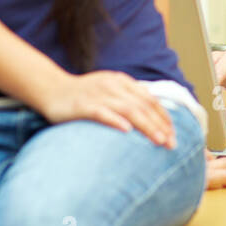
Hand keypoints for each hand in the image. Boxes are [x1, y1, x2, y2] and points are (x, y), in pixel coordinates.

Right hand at [36, 70, 175, 147]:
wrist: (51, 89)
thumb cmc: (83, 95)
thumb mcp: (109, 91)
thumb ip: (128, 99)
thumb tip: (151, 115)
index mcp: (122, 82)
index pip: (150, 100)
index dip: (164, 117)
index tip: (174, 133)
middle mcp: (114, 86)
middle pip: (143, 106)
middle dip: (160, 125)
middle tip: (171, 143)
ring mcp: (99, 95)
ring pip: (129, 110)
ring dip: (146, 125)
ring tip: (158, 140)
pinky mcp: (83, 105)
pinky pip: (102, 113)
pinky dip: (116, 121)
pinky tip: (127, 131)